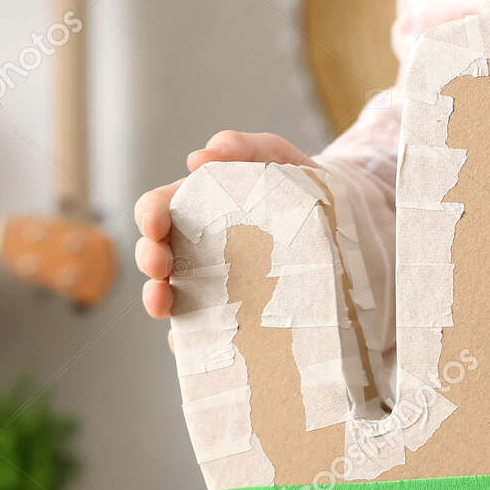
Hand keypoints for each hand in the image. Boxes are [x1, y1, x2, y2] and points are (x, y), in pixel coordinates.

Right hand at [133, 131, 310, 325]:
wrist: (340, 226)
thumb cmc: (297, 188)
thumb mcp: (276, 158)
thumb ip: (244, 147)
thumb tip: (200, 157)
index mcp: (197, 209)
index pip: (158, 209)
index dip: (149, 216)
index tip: (155, 225)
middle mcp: (194, 250)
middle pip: (155, 254)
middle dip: (148, 258)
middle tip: (160, 264)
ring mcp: (208, 287)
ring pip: (168, 296)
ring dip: (157, 299)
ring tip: (163, 302)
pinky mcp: (228, 319)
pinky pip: (201, 334)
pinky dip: (188, 340)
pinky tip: (188, 341)